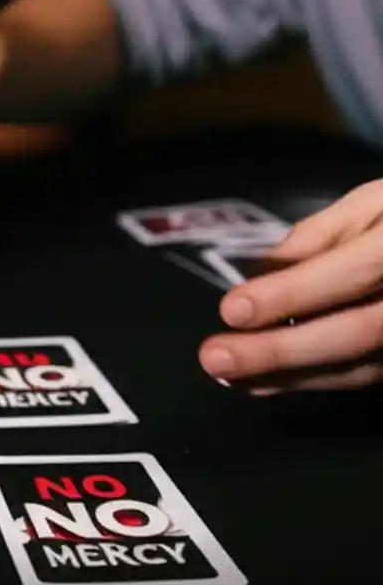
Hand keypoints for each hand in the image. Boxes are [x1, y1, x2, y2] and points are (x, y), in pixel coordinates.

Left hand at [198, 180, 382, 393]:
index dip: (293, 292)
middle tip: (217, 358)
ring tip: (232, 376)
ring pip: (366, 366)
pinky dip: (317, 380)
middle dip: (283, 350)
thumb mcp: (375, 202)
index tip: (232, 308)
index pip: (355, 271)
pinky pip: (372, 375)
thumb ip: (319, 236)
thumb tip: (260, 275)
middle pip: (361, 331)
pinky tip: (270, 382)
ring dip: (292, 375)